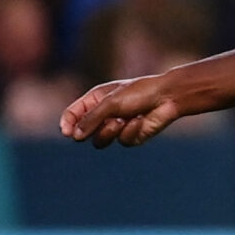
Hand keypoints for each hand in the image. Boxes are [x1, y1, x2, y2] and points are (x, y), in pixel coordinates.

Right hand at [61, 74, 186, 146]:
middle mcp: (103, 115)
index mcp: (95, 100)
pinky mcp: (131, 137)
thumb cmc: (139, 93)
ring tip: (123, 119)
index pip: (72, 114)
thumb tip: (75, 136)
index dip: (67, 124)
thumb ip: (91, 119)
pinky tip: (141, 119)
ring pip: (100, 141)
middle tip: (104, 122)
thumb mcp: (111, 102)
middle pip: (84, 132)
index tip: (67, 132)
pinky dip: (131, 131)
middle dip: (92, 129)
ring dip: (110, 131)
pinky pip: (122, 141)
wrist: (167, 98)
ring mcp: (117, 127)